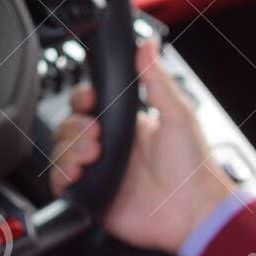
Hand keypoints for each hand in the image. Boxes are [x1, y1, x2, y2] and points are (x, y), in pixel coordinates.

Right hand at [50, 39, 237, 253]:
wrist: (195, 211)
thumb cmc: (194, 167)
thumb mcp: (176, 114)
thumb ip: (156, 79)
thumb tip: (147, 45)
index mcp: (126, 127)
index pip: (89, 106)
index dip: (82, 101)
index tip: (90, 102)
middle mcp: (109, 149)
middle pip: (68, 127)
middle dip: (74, 127)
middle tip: (96, 135)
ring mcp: (99, 173)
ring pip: (61, 153)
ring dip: (68, 149)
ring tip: (92, 155)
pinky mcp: (92, 197)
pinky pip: (61, 184)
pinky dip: (61, 175)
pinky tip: (77, 173)